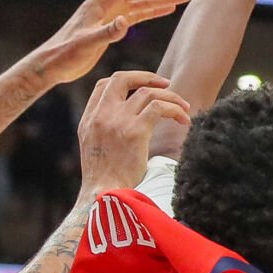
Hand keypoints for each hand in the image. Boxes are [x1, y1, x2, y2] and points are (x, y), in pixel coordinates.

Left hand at [33, 0, 194, 84]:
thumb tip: (125, 21)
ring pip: (142, 1)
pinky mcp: (111, 27)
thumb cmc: (65, 54)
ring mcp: (110, 15)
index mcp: (100, 3)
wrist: (52, 65)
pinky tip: (169, 8)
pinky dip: (154, 10)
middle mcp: (107, 5)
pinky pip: (137, 14)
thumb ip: (107, 33)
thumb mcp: (86, 44)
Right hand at [77, 71, 191, 192]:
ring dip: (170, 96)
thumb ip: (103, 129)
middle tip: (166, 84)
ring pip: (147, 92)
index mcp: (89, 119)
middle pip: (122, 78)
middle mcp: (101, 115)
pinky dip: (175, 110)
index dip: (126, 81)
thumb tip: (127, 121)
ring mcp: (117, 121)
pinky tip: (184, 121)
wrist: (104, 195)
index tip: (143, 87)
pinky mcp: (135, 131)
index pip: (103, 85)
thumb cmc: (104, 179)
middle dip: (147, 77)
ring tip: (183, 108)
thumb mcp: (94, 148)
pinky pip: (159, 108)